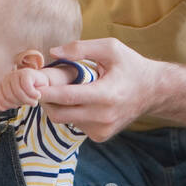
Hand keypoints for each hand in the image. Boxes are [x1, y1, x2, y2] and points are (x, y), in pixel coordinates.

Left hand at [0, 66, 50, 110]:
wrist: (42, 83)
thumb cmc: (27, 92)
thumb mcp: (16, 100)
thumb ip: (6, 104)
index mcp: (1, 84)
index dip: (9, 105)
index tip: (17, 106)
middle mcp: (6, 78)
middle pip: (9, 96)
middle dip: (20, 103)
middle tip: (29, 103)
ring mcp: (16, 74)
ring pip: (18, 92)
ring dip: (28, 100)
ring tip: (34, 102)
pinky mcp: (26, 73)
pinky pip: (27, 87)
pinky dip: (33, 94)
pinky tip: (37, 95)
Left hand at [35, 38, 154, 141]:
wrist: (154, 91)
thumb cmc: (131, 66)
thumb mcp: (111, 48)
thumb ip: (81, 48)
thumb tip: (53, 52)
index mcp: (106, 95)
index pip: (67, 97)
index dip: (45, 91)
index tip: (31, 85)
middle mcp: (104, 117)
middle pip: (59, 113)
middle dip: (45, 100)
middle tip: (40, 86)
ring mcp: (102, 130)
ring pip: (65, 120)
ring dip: (58, 106)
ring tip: (64, 90)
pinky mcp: (100, 137)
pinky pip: (75, 125)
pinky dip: (71, 113)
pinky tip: (80, 102)